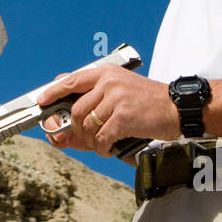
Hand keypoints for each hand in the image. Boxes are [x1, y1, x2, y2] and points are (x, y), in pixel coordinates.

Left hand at [37, 65, 179, 156]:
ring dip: (92, 141)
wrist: (178, 108)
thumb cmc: (150, 102)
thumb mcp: (123, 87)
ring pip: (87, 126)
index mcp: (106, 73)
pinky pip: (101, 138)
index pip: (72, 80)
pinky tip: (110, 147)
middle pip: (77, 110)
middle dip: (78, 129)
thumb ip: (97, 96)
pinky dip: (103, 148)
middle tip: (88, 137)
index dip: (54, 91)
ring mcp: (116, 99)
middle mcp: (109, 82)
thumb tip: (68, 113)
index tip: (43, 101)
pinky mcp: (123, 117)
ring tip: (103, 142)